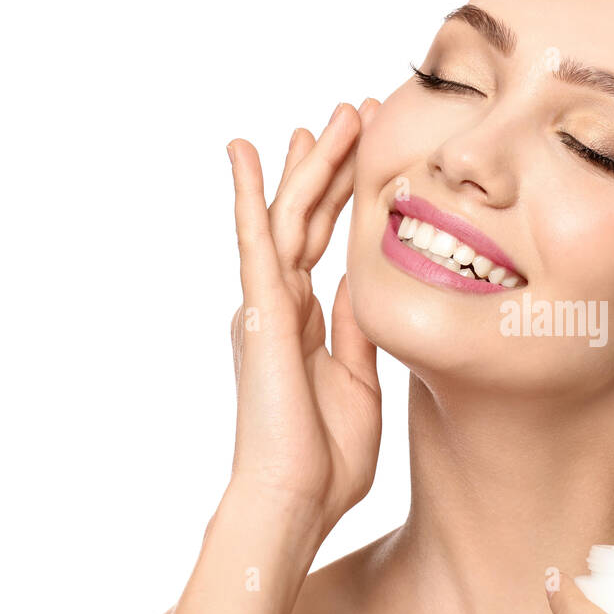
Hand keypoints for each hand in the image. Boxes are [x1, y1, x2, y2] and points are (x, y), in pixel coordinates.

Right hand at [225, 100, 382, 537]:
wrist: (295, 499)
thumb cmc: (327, 459)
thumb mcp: (359, 380)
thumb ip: (357, 330)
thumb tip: (364, 288)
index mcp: (306, 323)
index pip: (328, 243)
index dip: (347, 196)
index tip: (370, 154)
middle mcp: (281, 306)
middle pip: (309, 219)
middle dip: (331, 166)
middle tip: (351, 114)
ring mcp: (267, 307)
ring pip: (290, 218)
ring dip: (310, 166)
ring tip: (328, 116)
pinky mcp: (259, 313)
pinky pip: (256, 242)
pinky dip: (250, 195)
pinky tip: (244, 152)